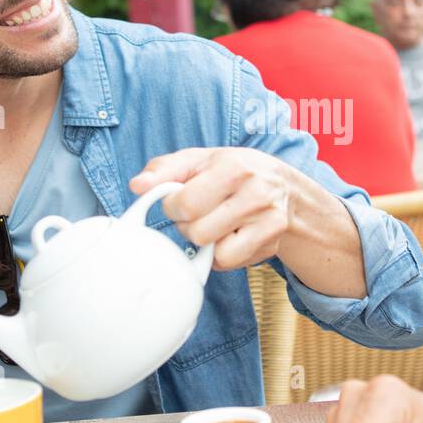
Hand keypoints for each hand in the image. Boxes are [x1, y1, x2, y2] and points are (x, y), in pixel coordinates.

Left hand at [130, 147, 295, 270]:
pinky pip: (227, 262)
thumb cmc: (234, 171)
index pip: (183, 203)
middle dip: (188, 225)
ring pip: (212, 251)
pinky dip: (221, 254)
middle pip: (196, 231)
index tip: (182, 198)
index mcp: (233, 167)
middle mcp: (255, 194)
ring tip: (215, 223)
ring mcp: (267, 221)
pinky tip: (229, 236)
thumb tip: (137, 185)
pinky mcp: (271, 244)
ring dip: (205, 242)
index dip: (173, 205)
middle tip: (201, 212)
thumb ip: (164, 169)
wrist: (285, 187)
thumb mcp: (200, 160)